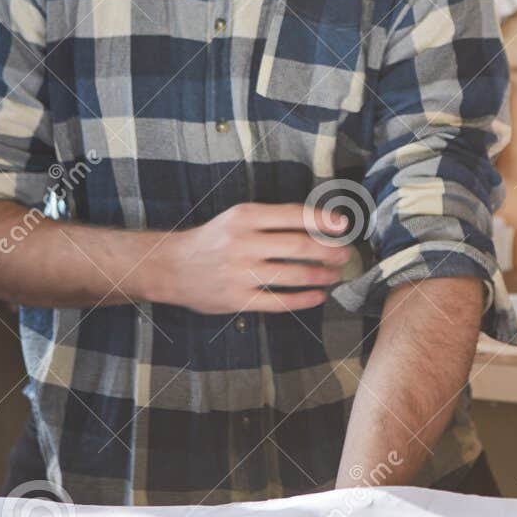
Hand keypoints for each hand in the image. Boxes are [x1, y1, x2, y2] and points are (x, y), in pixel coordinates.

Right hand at [149, 202, 353, 313]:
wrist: (172, 266)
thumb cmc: (212, 240)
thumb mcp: (237, 218)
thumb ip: (272, 220)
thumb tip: (319, 223)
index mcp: (245, 217)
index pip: (293, 215)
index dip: (323, 220)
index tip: (343, 225)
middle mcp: (243, 243)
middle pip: (299, 246)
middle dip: (329, 251)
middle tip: (345, 254)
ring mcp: (241, 273)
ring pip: (293, 275)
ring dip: (321, 276)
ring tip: (334, 275)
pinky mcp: (238, 299)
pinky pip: (279, 301)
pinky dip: (304, 299)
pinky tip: (318, 296)